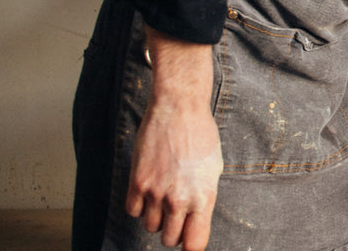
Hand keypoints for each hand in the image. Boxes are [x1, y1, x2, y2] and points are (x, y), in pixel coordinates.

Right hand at [127, 102, 222, 249]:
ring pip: (150, 228)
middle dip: (174, 231)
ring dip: (157, 218)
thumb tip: (196, 220)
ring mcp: (156, 192)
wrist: (179, 109)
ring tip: (165, 197)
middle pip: (170, 240)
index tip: (191, 238)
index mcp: (204, 197)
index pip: (194, 244)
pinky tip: (150, 189)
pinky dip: (140, 206)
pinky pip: (133, 211)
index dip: (192, 244)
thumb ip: (204, 197)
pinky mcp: (137, 182)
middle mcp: (179, 199)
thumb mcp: (214, 169)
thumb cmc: (202, 136)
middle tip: (178, 214)